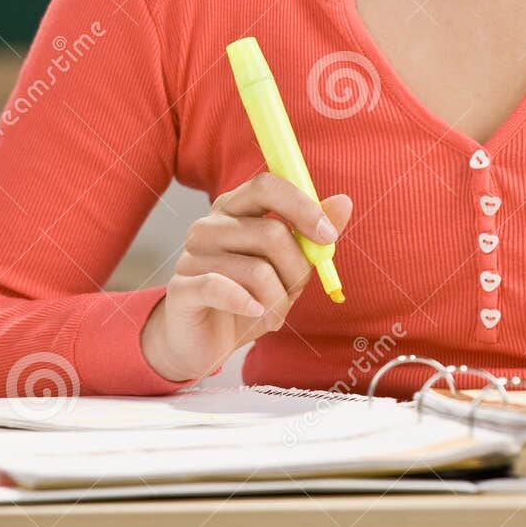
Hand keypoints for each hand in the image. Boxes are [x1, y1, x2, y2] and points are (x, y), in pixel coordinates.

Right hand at [140, 171, 351, 383]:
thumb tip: (344, 202)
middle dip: (297, 270)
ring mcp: (191, 255)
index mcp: (235, 208)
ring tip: (272, 314)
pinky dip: (250, 305)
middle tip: (294, 294)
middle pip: (271, 232)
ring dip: (278, 301)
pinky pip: (223, 289)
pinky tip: (256, 313)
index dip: (303, 207)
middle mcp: (209, 225)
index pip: (268, 186)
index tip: (328, 237)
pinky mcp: (182, 288)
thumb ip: (312, 235)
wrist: (205, 340)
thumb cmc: (250, 296)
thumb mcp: (289, 267)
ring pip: (257, 270)